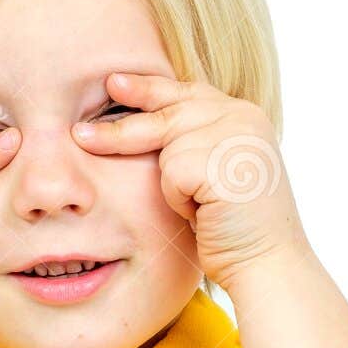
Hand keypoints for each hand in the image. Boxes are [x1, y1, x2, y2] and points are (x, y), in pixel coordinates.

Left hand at [71, 73, 306, 290]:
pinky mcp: (218, 160)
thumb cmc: (236, 229)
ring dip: (172, 182)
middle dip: (120, 125)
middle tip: (80, 135)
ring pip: (166, 142)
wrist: (267, 263)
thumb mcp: (214, 174)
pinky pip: (171, 172)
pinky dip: (178, 199)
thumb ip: (193, 142)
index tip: (114, 84)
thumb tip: (142, 123)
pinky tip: (206, 214)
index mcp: (244, 115)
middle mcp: (243, 116)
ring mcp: (233, 135)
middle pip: (167, 109)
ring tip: (203, 208)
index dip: (148, 89)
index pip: (187, 91)